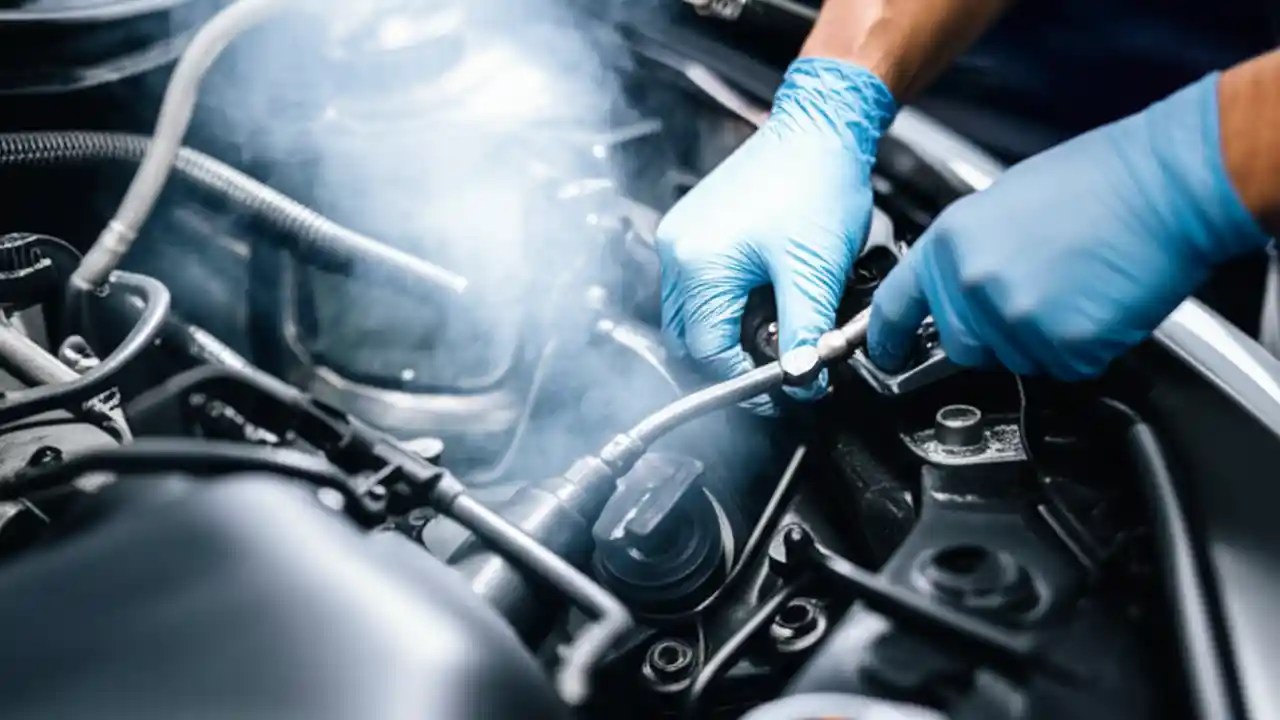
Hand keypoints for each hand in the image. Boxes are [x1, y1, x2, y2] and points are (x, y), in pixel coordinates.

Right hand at [657, 58, 895, 403]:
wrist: (819, 128)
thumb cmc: (816, 183)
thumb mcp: (815, 271)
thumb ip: (804, 334)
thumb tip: (800, 380)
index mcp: (699, 265)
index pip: (708, 351)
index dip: (745, 382)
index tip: (781, 391)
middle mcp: (677, 252)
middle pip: (690, 338)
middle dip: (732, 362)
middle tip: (778, 368)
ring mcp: (680, 238)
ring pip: (692, 316)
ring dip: (729, 333)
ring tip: (776, 330)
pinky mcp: (693, 228)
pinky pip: (697, 287)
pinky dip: (726, 305)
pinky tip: (764, 299)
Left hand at [870, 74, 1269, 379]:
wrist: (1164, 185)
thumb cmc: (1096, 183)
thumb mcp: (1000, 204)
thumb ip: (967, 255)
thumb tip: (955, 289)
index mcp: (949, 244)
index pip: (895, 306)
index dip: (885, 338)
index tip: (883, 355)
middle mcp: (972, 284)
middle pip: (962, 346)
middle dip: (992, 333)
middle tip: (1036, 293)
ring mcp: (1016, 319)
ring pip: (1015, 359)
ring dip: (1042, 338)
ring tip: (1073, 285)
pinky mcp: (1063, 346)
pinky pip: (1065, 367)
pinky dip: (1084, 347)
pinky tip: (1097, 302)